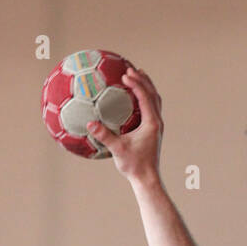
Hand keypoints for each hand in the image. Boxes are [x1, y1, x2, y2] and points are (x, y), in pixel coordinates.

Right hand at [88, 65, 162, 182]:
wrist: (147, 178)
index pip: (146, 97)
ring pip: (155, 100)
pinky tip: (132, 97)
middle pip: (153, 94)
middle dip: (143, 79)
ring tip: (136, 75)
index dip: (136, 84)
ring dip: (146, 86)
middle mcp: (157, 122)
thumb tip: (89, 124)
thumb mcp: (117, 150)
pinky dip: (144, 97)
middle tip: (130, 67)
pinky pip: (150, 108)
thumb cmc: (134, 165)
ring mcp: (156, 126)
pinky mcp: (152, 130)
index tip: (125, 74)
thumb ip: (104, 136)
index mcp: (152, 123)